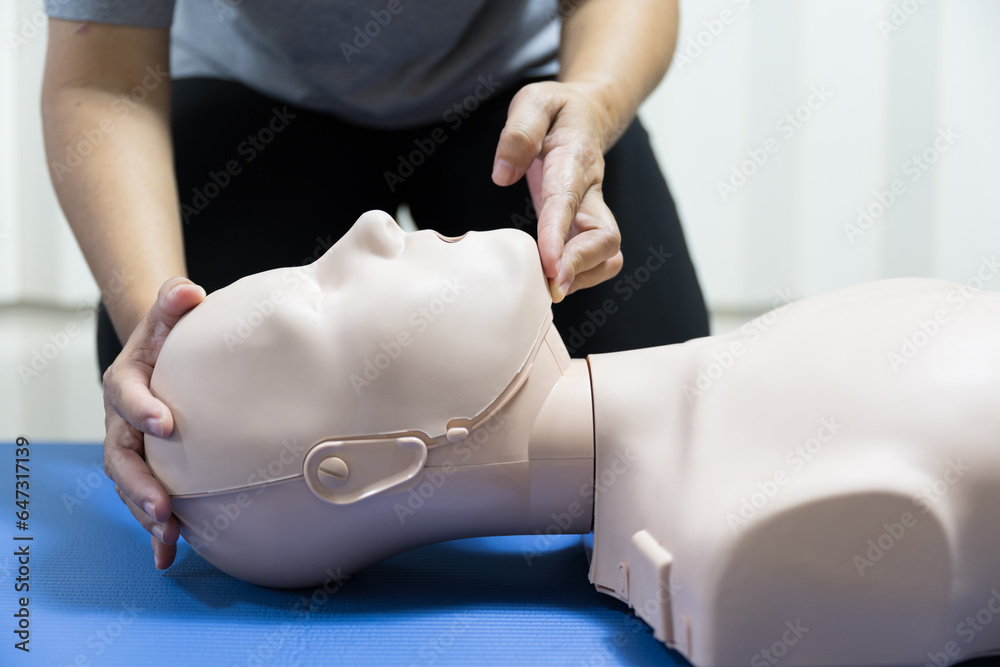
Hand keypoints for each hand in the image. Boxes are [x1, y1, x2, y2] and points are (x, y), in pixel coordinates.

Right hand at [102, 277, 205, 568]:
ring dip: (145, 511)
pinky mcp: (149, 469)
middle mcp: (121, 421)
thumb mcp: (170, 315)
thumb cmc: (172, 337)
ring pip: (130, 485)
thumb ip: (174, 301)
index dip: (142, 409)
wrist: (164, 358)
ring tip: (167, 533)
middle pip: (120, 455)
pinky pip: (148, 502)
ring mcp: (132, 449)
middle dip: (139, 482)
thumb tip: (190, 291)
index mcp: (125, 382)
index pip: (126, 395)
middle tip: (163, 504)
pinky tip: (169, 556)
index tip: (166, 424)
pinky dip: (156, 531)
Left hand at [492, 80, 624, 302]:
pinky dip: (580, 276)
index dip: (557, 236)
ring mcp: (593, 212)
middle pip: (606, 239)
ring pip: (608, 255)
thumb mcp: (534, 100)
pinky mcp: (587, 226)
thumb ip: (519, 132)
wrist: (589, 114)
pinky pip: (598, 260)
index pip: (567, 202)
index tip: (547, 264)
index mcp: (575, 159)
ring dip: (582, 276)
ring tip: (546, 286)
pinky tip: (550, 277)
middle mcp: (591, 191)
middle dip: (580, 266)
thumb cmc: (557, 111)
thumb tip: (502, 175)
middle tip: (547, 286)